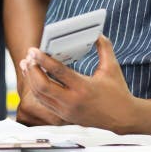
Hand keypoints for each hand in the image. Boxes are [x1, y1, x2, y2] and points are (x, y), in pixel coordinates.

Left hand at [21, 35, 138, 132]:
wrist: (123, 118)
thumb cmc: (117, 91)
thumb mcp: (112, 67)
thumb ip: (104, 47)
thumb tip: (96, 33)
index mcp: (84, 87)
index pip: (58, 72)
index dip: (43, 59)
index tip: (33, 50)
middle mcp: (72, 101)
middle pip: (42, 85)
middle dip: (32, 70)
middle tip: (28, 57)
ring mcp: (66, 110)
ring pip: (40, 95)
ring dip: (30, 79)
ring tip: (27, 65)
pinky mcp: (64, 116)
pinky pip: (44, 102)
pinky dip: (36, 89)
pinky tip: (33, 78)